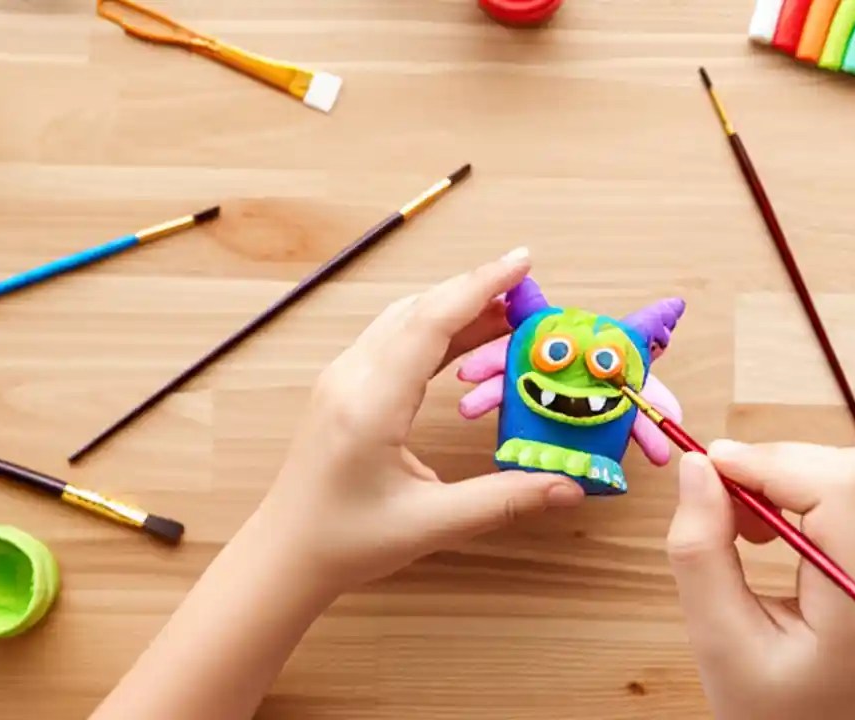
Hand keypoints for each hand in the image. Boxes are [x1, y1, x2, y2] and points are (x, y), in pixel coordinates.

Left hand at [257, 248, 584, 599]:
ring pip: (405, 319)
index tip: (523, 262)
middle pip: (419, 310)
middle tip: (531, 286)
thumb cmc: (349, 541)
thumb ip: (504, 500)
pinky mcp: (343, 386)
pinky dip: (435, 328)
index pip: (430, 323)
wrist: (285, 554)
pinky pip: (393, 339)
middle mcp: (351, 378)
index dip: (480, 286)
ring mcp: (342, 378)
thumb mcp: (432, 523)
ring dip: (455, 306)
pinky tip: (468, 337)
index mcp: (370, 405)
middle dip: (476, 289)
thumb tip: (569, 487)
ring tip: (509, 308)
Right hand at [668, 426, 854, 719]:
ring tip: (756, 521)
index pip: (835, 491)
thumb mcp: (719, 643)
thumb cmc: (771, 713)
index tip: (710, 466)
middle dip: (778, 465)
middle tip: (719, 501)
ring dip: (807, 471)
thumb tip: (699, 467)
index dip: (768, 462)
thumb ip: (703, 552)